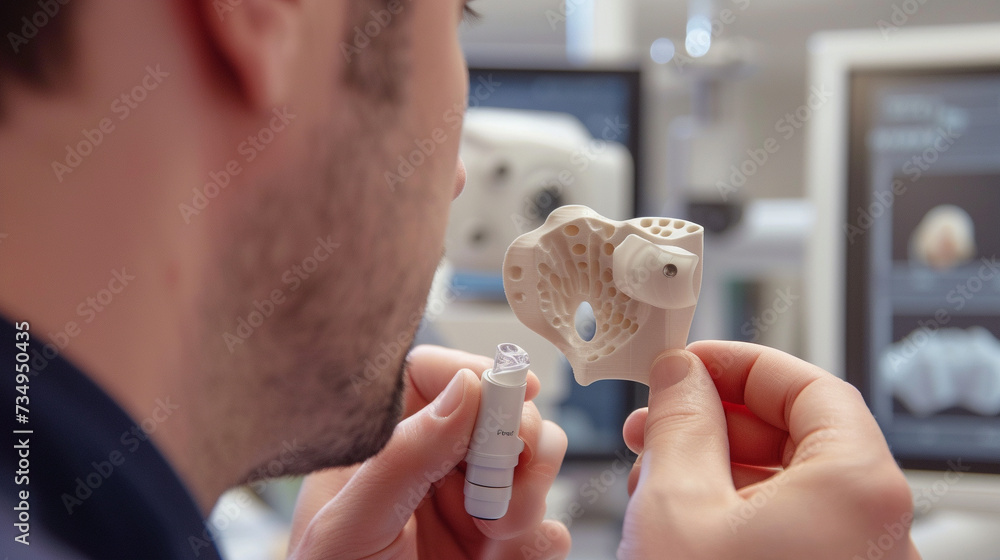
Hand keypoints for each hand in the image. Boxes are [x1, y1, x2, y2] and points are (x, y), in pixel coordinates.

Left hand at [287, 345, 570, 559]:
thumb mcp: (352, 525)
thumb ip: (403, 455)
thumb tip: (464, 390)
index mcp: (385, 444)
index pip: (432, 376)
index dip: (475, 372)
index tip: (512, 389)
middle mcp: (434, 465)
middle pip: (502, 409)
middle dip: (516, 437)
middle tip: (505, 471)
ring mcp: (474, 505)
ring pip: (538, 460)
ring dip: (532, 491)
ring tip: (496, 531)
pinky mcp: (505, 549)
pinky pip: (550, 527)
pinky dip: (540, 541)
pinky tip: (501, 559)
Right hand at [619, 341, 920, 559]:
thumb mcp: (678, 502)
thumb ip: (682, 421)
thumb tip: (681, 378)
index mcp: (858, 488)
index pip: (810, 386)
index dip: (741, 365)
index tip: (690, 361)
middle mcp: (874, 526)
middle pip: (797, 435)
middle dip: (716, 420)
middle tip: (659, 416)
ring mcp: (852, 558)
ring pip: (787, 485)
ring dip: (715, 466)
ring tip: (653, 473)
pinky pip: (786, 528)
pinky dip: (733, 510)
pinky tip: (678, 516)